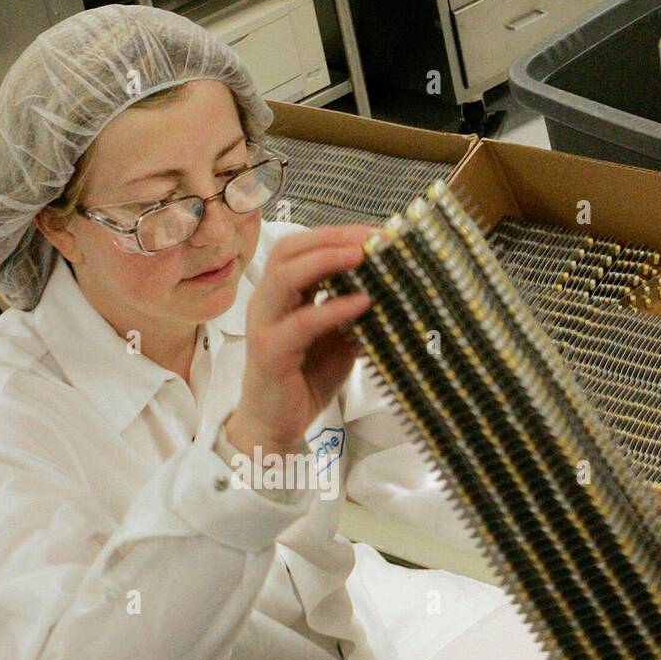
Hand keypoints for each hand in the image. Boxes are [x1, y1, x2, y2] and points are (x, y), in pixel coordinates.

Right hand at [225, 224, 374, 455]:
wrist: (276, 426)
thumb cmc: (306, 379)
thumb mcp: (339, 339)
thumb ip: (355, 312)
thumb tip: (396, 286)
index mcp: (281, 294)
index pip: (302, 246)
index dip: (338, 234)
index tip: (378, 233)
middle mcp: (267, 302)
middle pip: (289, 250)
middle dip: (333, 238)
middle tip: (373, 238)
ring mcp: (264, 325)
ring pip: (286, 276)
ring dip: (327, 261)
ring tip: (363, 256)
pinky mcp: (269, 352)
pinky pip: (301, 322)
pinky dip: (333, 309)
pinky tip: (362, 303)